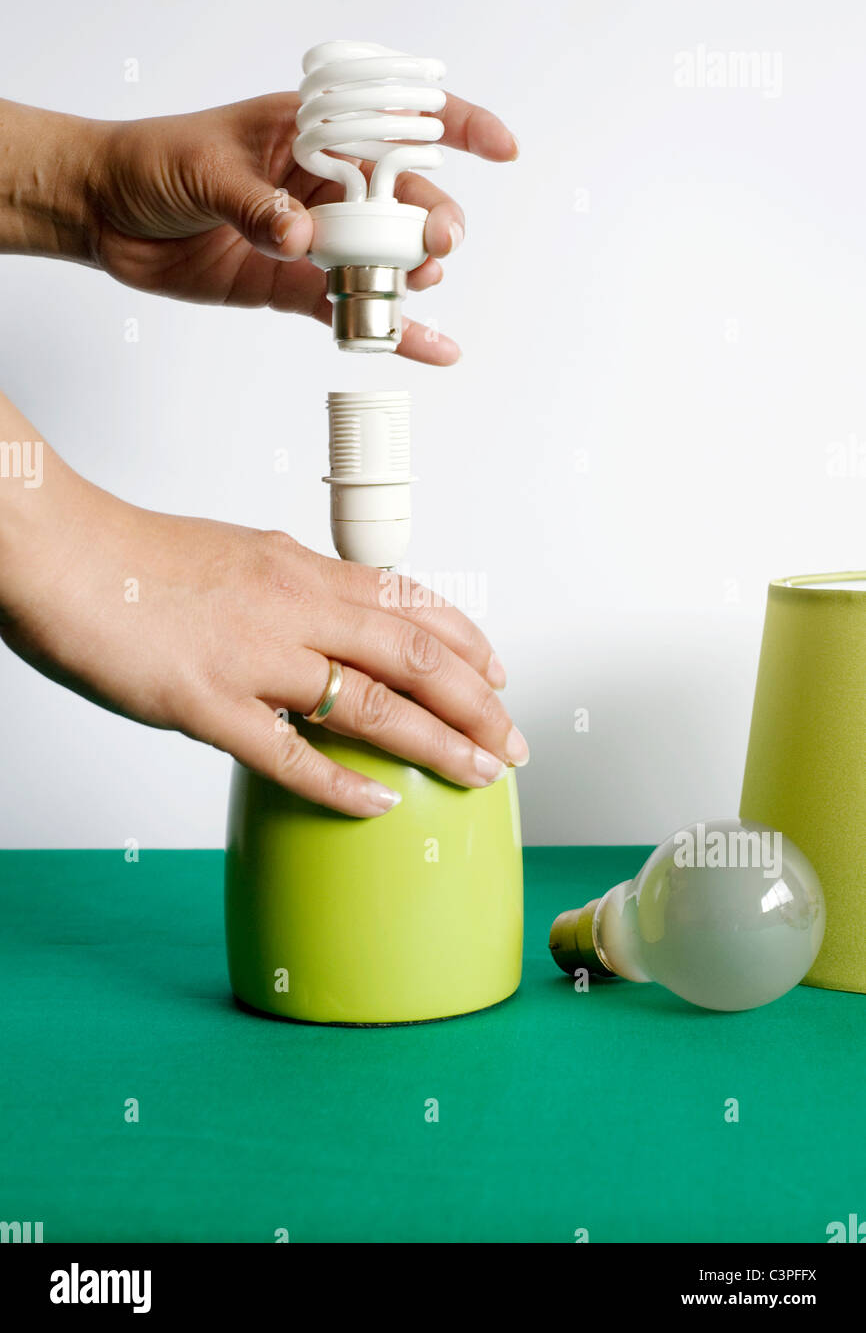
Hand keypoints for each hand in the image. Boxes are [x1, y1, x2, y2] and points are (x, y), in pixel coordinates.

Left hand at [0, 94, 517, 363]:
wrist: (104, 213)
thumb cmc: (151, 163)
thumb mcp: (204, 171)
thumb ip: (258, 207)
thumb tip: (302, 238)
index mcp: (308, 130)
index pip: (392, 119)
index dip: (453, 127)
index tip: (499, 147)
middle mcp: (320, 183)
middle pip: (399, 200)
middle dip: (429, 222)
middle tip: (434, 247)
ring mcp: (312, 236)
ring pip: (381, 257)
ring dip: (408, 273)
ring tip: (416, 285)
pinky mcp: (292, 283)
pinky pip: (350, 307)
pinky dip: (387, 328)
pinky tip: (428, 344)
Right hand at [0, 398, 528, 816]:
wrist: (56, 553)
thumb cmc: (132, 559)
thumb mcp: (234, 556)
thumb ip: (287, 592)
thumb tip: (324, 623)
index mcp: (297, 566)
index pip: (407, 603)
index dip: (465, 641)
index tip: (498, 673)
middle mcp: (290, 604)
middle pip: (414, 655)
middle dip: (476, 702)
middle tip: (511, 740)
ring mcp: (253, 655)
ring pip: (374, 702)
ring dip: (438, 743)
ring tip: (478, 773)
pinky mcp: (206, 702)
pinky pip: (289, 753)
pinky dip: (343, 784)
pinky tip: (379, 805)